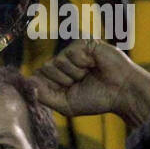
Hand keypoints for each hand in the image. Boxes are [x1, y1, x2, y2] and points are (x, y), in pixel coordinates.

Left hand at [30, 39, 149, 126]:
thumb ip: (44, 96)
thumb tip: (27, 82)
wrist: (122, 92)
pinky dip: (82, 63)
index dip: (48, 87)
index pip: (37, 77)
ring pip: (57, 61)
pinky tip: (94, 65)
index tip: (66, 91)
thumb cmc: (96, 99)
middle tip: (80, 83)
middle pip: (44, 68)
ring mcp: (72, 52)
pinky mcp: (83, 43)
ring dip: (74, 73)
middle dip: (62, 81)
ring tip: (89, 74)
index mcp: (57, 77)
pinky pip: (71, 52)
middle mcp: (62, 63)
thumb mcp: (65, 105)